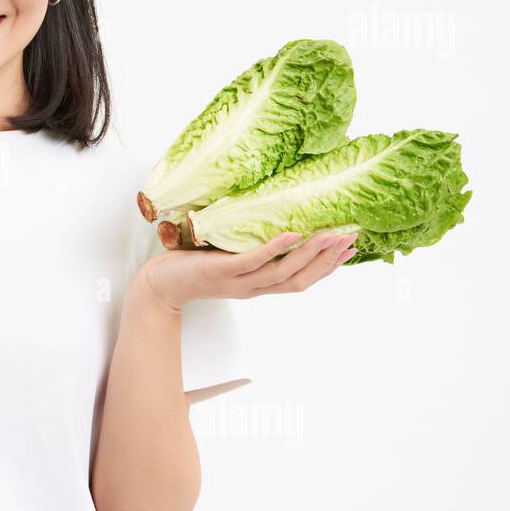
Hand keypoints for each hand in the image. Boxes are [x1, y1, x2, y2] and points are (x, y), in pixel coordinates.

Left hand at [138, 227, 357, 313]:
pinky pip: (253, 260)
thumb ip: (251, 250)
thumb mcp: (229, 259)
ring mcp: (238, 281)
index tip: (350, 249)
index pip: (302, 281)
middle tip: (350, 239)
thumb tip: (272, 222)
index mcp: (258, 286)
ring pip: (282, 272)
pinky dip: (275, 248)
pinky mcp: (222, 270)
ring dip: (310, 254)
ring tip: (330, 235)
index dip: (327, 267)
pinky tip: (292, 233)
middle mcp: (253, 288)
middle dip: (327, 261)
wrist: (159, 285)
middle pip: (300, 280)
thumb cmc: (192, 267)